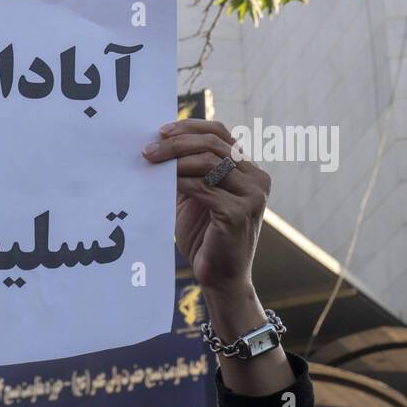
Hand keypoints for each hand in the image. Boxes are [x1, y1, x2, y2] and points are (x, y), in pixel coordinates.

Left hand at [142, 117, 269, 296]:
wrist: (221, 279)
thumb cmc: (205, 237)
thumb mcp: (197, 196)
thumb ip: (188, 170)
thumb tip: (158, 142)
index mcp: (249, 170)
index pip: (221, 132)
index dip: (191, 126)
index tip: (162, 130)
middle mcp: (257, 178)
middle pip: (214, 144)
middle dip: (177, 142)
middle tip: (148, 149)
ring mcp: (252, 195)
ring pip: (210, 161)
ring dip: (175, 159)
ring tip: (151, 162)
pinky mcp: (239, 213)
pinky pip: (203, 187)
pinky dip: (180, 181)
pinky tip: (163, 182)